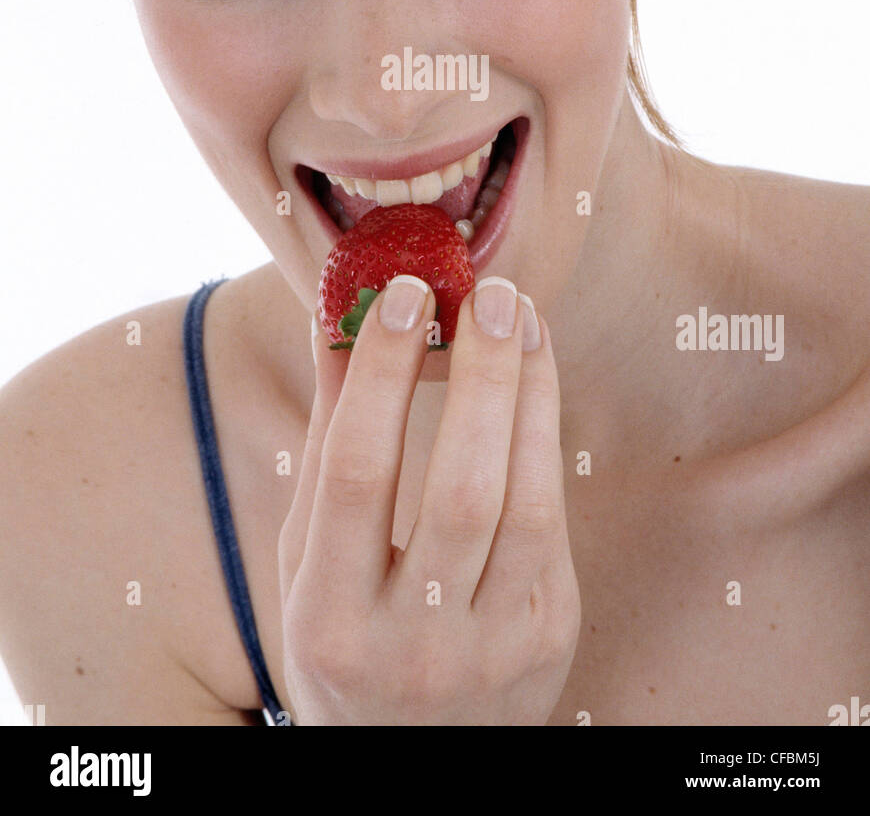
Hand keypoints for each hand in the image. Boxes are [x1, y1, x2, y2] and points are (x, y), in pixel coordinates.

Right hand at [278, 275, 580, 724]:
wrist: (413, 756)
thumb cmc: (345, 634)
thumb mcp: (307, 555)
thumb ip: (328, 440)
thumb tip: (339, 316)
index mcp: (328, 619)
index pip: (357, 474)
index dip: (382, 373)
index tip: (404, 294)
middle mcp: (410, 643)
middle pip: (459, 489)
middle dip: (480, 377)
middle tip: (487, 292)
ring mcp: (492, 649)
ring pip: (525, 505)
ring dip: (529, 395)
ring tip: (520, 316)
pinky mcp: (550, 638)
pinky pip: (553, 524)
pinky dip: (546, 437)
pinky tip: (535, 378)